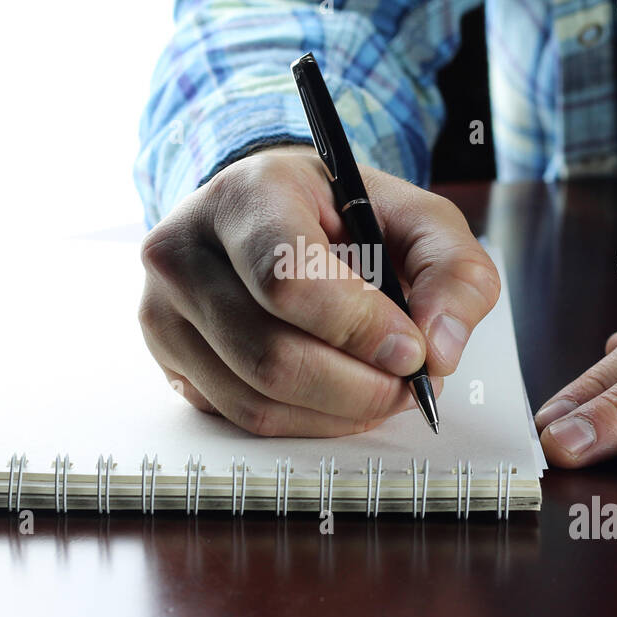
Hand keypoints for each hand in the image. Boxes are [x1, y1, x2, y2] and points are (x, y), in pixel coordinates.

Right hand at [139, 145, 499, 435]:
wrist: (267, 211)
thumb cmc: (339, 214)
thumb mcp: (414, 217)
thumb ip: (453, 271)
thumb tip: (442, 349)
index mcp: (245, 195)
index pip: (286, 279)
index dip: (357, 328)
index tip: (412, 350)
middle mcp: (184, 251)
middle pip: (271, 356)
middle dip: (358, 387)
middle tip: (409, 385)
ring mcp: (164, 310)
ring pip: (255, 400)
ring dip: (338, 413)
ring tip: (383, 390)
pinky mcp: (166, 358)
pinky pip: (239, 417)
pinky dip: (305, 422)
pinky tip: (338, 397)